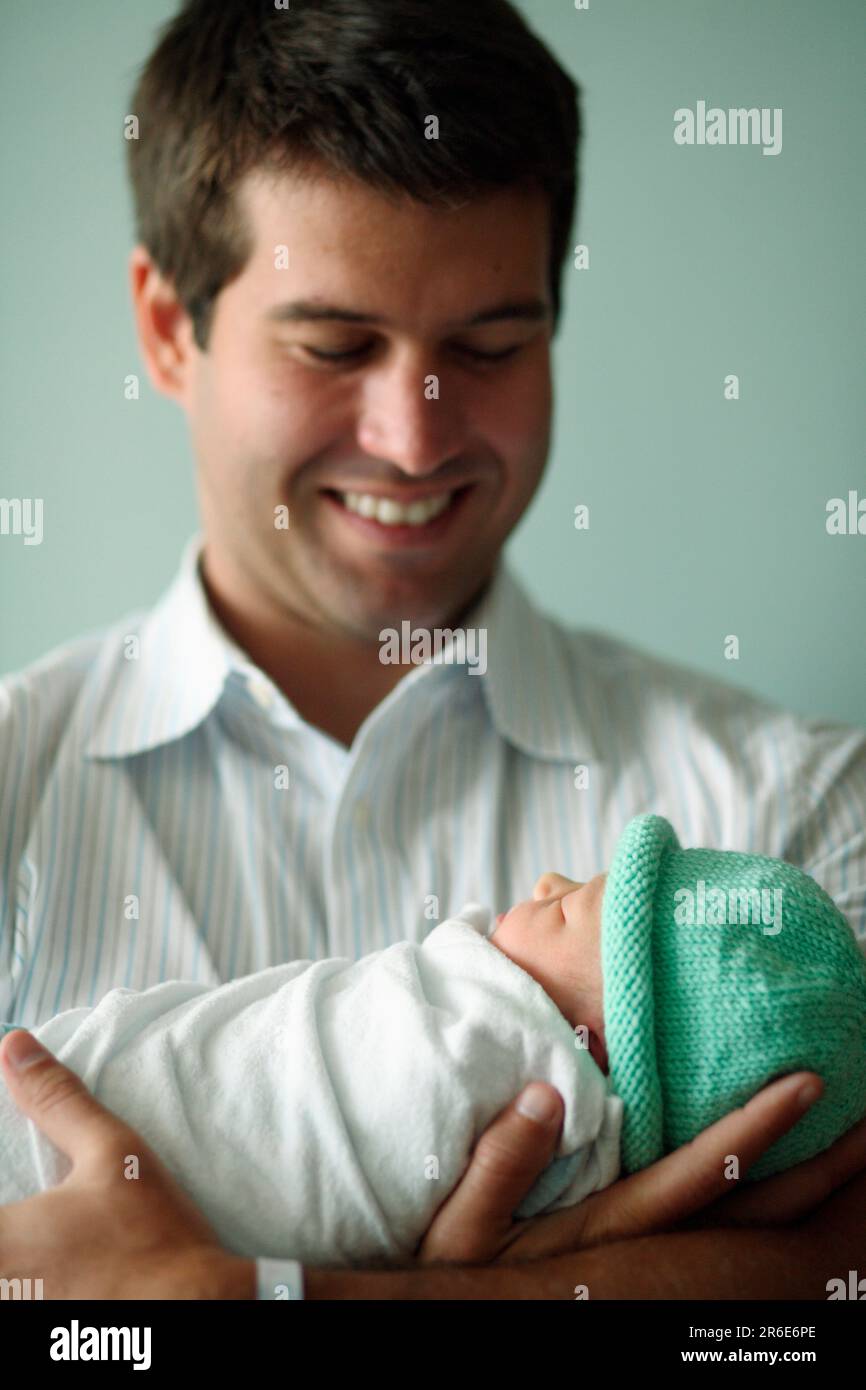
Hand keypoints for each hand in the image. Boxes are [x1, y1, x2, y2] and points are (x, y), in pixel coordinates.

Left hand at [0, 1031, 253, 1298]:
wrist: (197, 1308)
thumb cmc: (152, 1232)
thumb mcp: (111, 1151)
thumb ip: (55, 1100)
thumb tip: (15, 1045)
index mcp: (0, 1239)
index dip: (4, 1203)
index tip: (19, 1196)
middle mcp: (2, 1284)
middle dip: (8, 1235)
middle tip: (27, 1223)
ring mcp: (21, 1314)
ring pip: (4, 1279)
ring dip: (15, 1262)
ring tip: (42, 1250)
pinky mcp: (44, 1336)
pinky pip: (23, 1302)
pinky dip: (29, 1286)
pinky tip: (60, 1281)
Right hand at [417, 1069, 847, 1265]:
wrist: (463, 1323)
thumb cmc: (454, 1278)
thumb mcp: (457, 1234)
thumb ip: (498, 1166)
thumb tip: (544, 1094)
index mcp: (609, 1231)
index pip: (698, 1175)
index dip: (755, 1130)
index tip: (806, 1085)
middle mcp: (647, 1254)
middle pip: (753, 1215)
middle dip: (818, 1169)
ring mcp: (657, 1270)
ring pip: (755, 1237)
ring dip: (809, 1191)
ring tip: (853, 1147)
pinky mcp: (650, 1273)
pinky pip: (729, 1243)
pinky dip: (773, 1214)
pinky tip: (792, 1185)